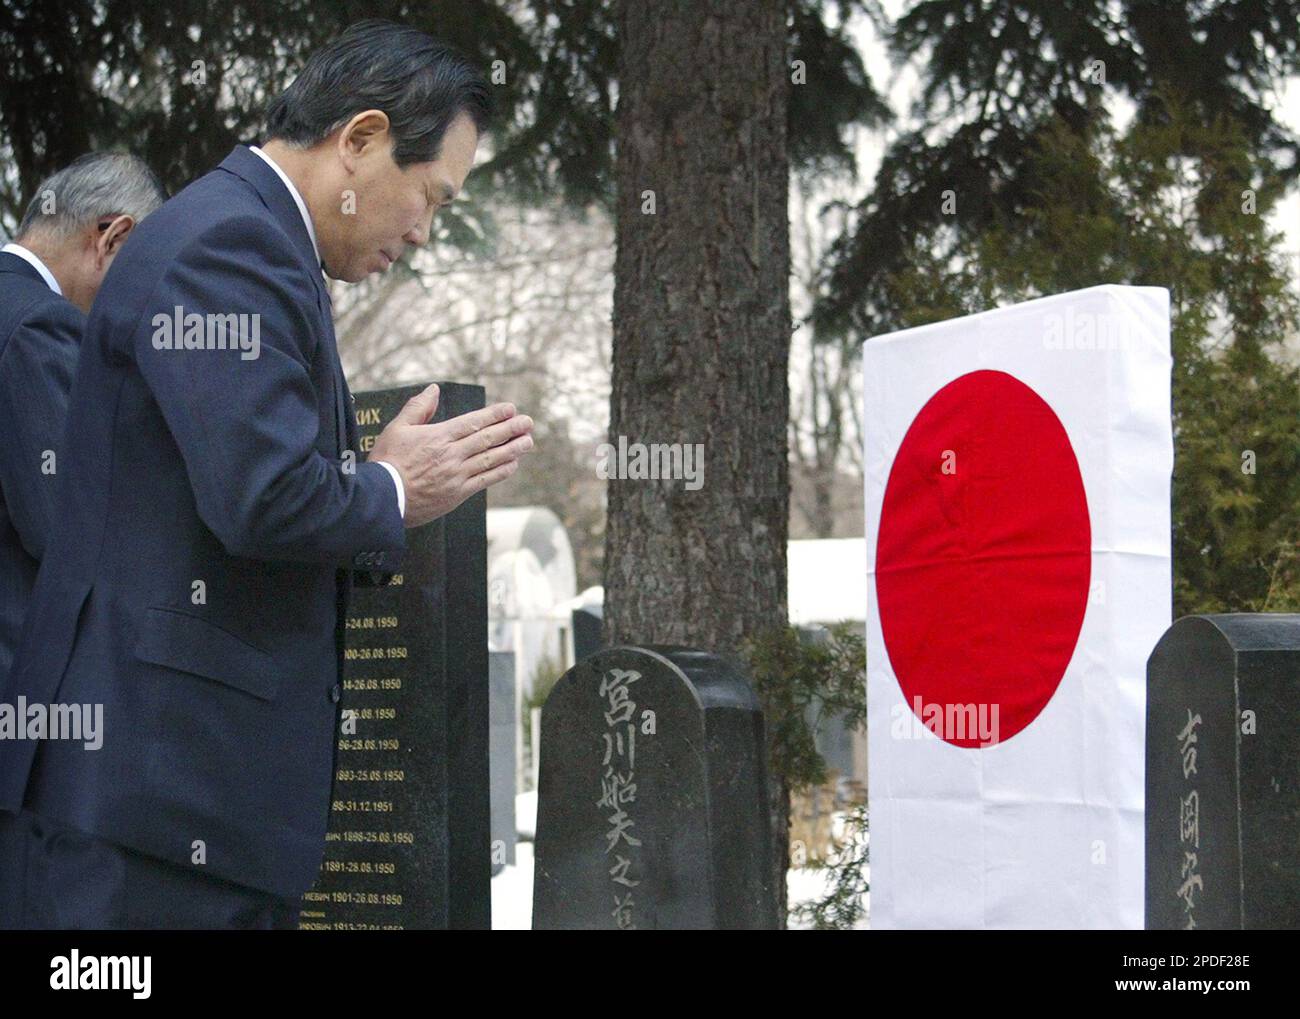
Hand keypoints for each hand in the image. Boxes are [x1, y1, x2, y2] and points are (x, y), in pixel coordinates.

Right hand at [367, 383, 534, 527]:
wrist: (383, 499)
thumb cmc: (387, 462)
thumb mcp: (397, 428)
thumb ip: (417, 408)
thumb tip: (433, 389)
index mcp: (438, 437)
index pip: (473, 422)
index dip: (495, 415)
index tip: (511, 409)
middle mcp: (452, 454)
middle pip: (488, 438)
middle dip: (511, 429)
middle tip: (528, 422)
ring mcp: (457, 475)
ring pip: (491, 459)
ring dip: (513, 449)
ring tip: (528, 441)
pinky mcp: (457, 494)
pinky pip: (485, 480)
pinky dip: (501, 471)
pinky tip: (513, 464)